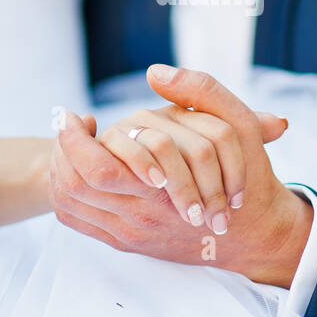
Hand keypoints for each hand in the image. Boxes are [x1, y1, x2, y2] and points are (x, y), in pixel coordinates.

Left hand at [47, 65, 314, 287]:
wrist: (255, 237)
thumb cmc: (250, 180)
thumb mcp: (238, 127)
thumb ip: (201, 92)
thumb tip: (154, 72)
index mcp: (162, 188)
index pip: (95, 169)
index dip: (74, 139)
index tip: (76, 115)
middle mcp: (140, 217)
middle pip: (74, 187)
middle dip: (61, 151)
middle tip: (66, 125)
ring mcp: (131, 234)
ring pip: (72, 205)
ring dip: (60, 170)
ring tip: (67, 144)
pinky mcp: (127, 244)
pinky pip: (81, 222)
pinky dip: (68, 195)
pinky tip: (74, 169)